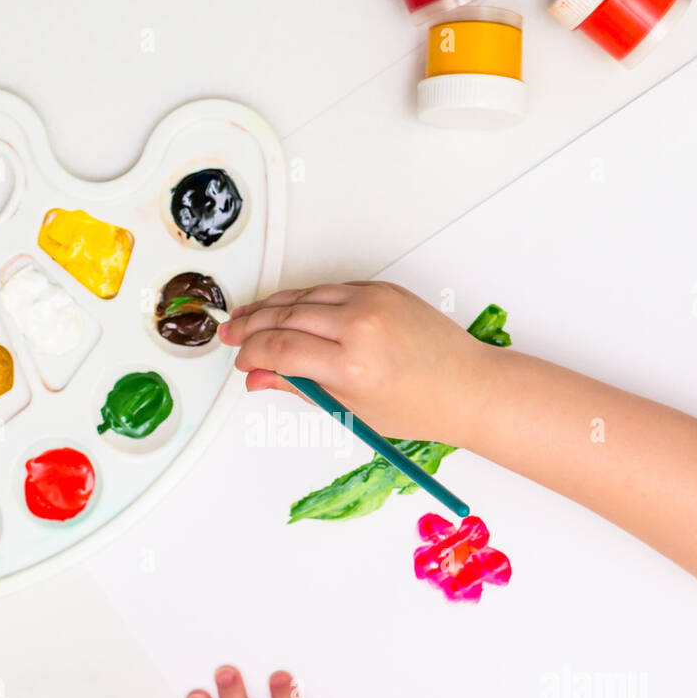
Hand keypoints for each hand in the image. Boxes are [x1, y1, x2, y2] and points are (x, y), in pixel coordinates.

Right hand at [219, 282, 490, 445]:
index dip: (252, 353)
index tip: (241, 362)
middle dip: (252, 327)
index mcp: (351, 365)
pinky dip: (304, 298)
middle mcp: (360, 326)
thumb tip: (258, 378)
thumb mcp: (350, 409)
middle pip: (286, 317)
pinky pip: (330, 289)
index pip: (281, 349)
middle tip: (230, 335)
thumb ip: (298, 387)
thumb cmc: (418, 406)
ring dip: (272, 307)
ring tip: (247, 319)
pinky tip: (285, 308)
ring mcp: (372, 301)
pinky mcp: (381, 288)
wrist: (466, 385)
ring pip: (304, 296)